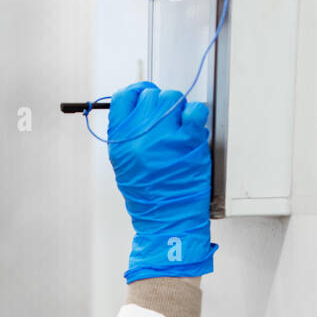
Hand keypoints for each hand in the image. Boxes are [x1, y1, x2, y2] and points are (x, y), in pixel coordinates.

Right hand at [107, 81, 216, 283]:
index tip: (145, 95)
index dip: (137, 92)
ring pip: (174, 99)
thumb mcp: (125, 166)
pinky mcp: (188, 142)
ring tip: (180, 130)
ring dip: (179, 110)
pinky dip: (197, 115)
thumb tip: (142, 108)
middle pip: (151, 96)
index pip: (123, 97)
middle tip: (167, 120)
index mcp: (120, 142)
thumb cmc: (148, 198)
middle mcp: (139, 136)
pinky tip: (193, 128)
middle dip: (161, 104)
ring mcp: (164, 137)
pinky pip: (195, 111)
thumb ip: (128, 136)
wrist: (167, 223)